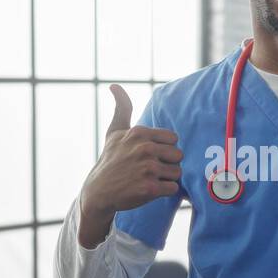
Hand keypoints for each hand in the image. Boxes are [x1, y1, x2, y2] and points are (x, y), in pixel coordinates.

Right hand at [78, 85, 182, 247]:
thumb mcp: (114, 131)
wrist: (99, 191)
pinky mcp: (150, 188)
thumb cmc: (111, 160)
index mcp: (141, 132)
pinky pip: (173, 188)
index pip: (173, 139)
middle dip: (167, 164)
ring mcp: (148, 168)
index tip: (149, 155)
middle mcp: (145, 148)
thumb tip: (115, 85)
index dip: (164, 149)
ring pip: (178, 172)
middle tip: (149, 170)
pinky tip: (149, 190)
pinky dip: (165, 191)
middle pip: (178, 156)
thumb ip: (121, 108)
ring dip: (166, 178)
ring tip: (149, 179)